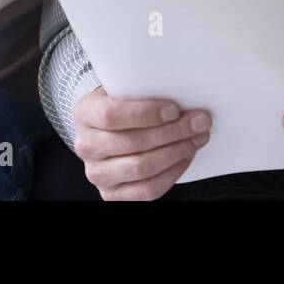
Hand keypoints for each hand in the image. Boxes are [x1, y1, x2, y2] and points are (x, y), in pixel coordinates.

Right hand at [73, 87, 211, 199]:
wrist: (105, 129)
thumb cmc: (121, 104)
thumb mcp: (123, 88)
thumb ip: (144, 89)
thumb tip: (184, 95)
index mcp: (84, 113)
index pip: (111, 115)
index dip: (145, 113)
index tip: (174, 109)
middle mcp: (85, 146)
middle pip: (132, 143)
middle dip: (173, 132)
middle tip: (199, 122)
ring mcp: (97, 174)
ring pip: (142, 168)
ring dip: (176, 152)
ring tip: (196, 138)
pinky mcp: (112, 194)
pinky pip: (147, 190)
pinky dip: (172, 173)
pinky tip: (185, 156)